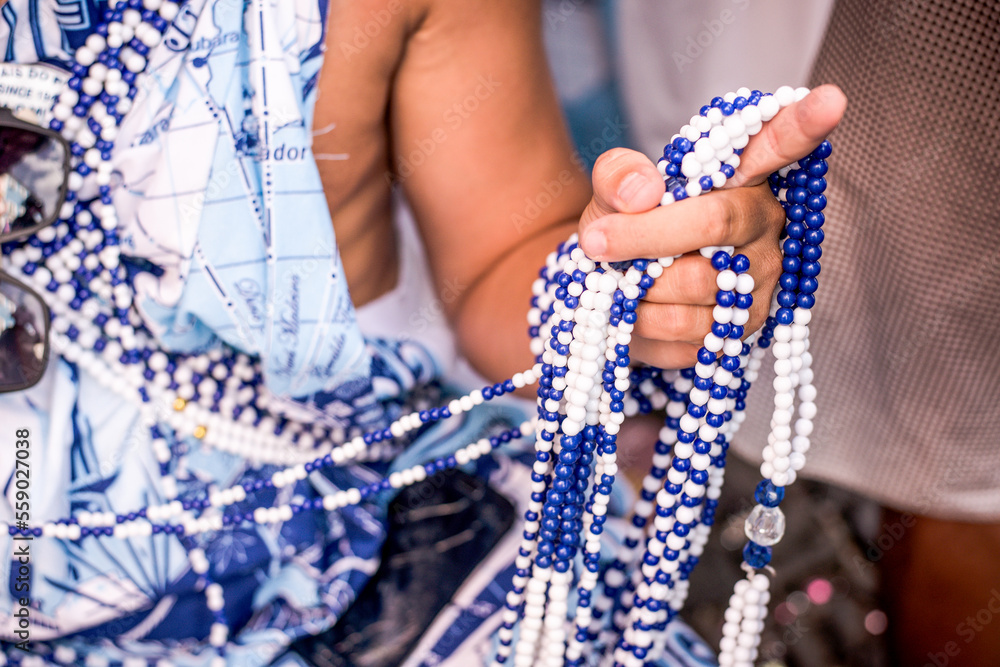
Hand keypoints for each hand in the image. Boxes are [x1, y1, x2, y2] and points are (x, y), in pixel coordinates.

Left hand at [577, 84, 846, 368]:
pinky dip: (645, 322)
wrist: (607, 292)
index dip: (804, 124)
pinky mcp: (744, 329)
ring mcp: (760, 280)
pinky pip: (685, 331)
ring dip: (640, 286)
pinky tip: (642, 309)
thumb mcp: (609, 193)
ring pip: (694, 284)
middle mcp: (763, 224)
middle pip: (715, 222)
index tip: (831, 99)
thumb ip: (618, 176)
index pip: (777, 145)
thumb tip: (645, 190)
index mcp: (739, 175)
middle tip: (595, 240)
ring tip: (628, 279)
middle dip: (645, 235)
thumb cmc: (623, 229)